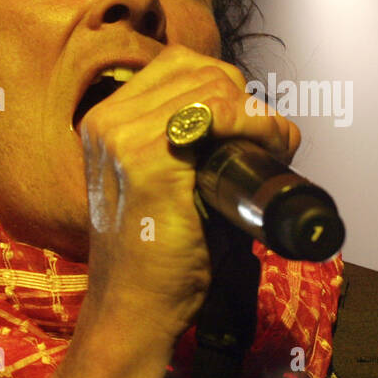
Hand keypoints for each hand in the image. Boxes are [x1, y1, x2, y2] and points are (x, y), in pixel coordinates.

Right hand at [76, 43, 300, 343]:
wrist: (133, 310)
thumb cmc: (158, 255)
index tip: (249, 127)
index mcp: (106, 120)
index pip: (180, 66)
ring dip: (258, 117)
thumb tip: (257, 116)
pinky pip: (218, 114)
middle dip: (248, 103)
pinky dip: (254, 125)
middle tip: (270, 145)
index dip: (226, 89)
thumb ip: (192, 143)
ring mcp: (124, 137)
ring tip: (270, 152)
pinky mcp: (149, 161)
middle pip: (203, 73)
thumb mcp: (166, 184)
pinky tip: (267, 150)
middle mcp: (108, 120)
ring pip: (216, 87)